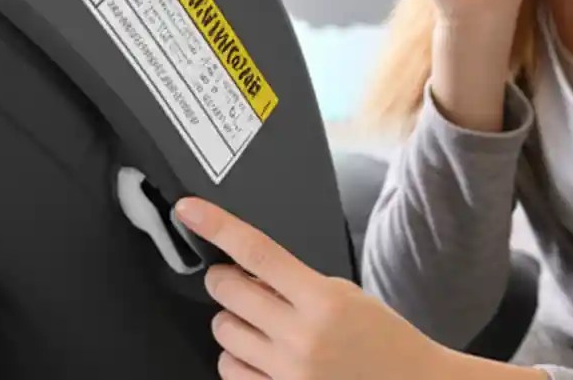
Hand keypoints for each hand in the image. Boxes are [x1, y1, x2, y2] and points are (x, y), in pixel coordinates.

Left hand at [174, 196, 451, 379]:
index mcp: (323, 300)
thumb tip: (244, 270)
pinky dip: (238, 360)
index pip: (256, 251)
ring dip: (233, 322)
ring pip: (223, 332)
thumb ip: (296, 283)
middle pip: (227, 291)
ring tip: (261, 326)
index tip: (189, 210)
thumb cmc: (383, 341)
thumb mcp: (346, 296)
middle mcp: (300, 337)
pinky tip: (261, 357)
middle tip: (240, 283)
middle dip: (226, 281)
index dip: (216, 226)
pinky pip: (230, 371)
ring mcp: (288, 374)